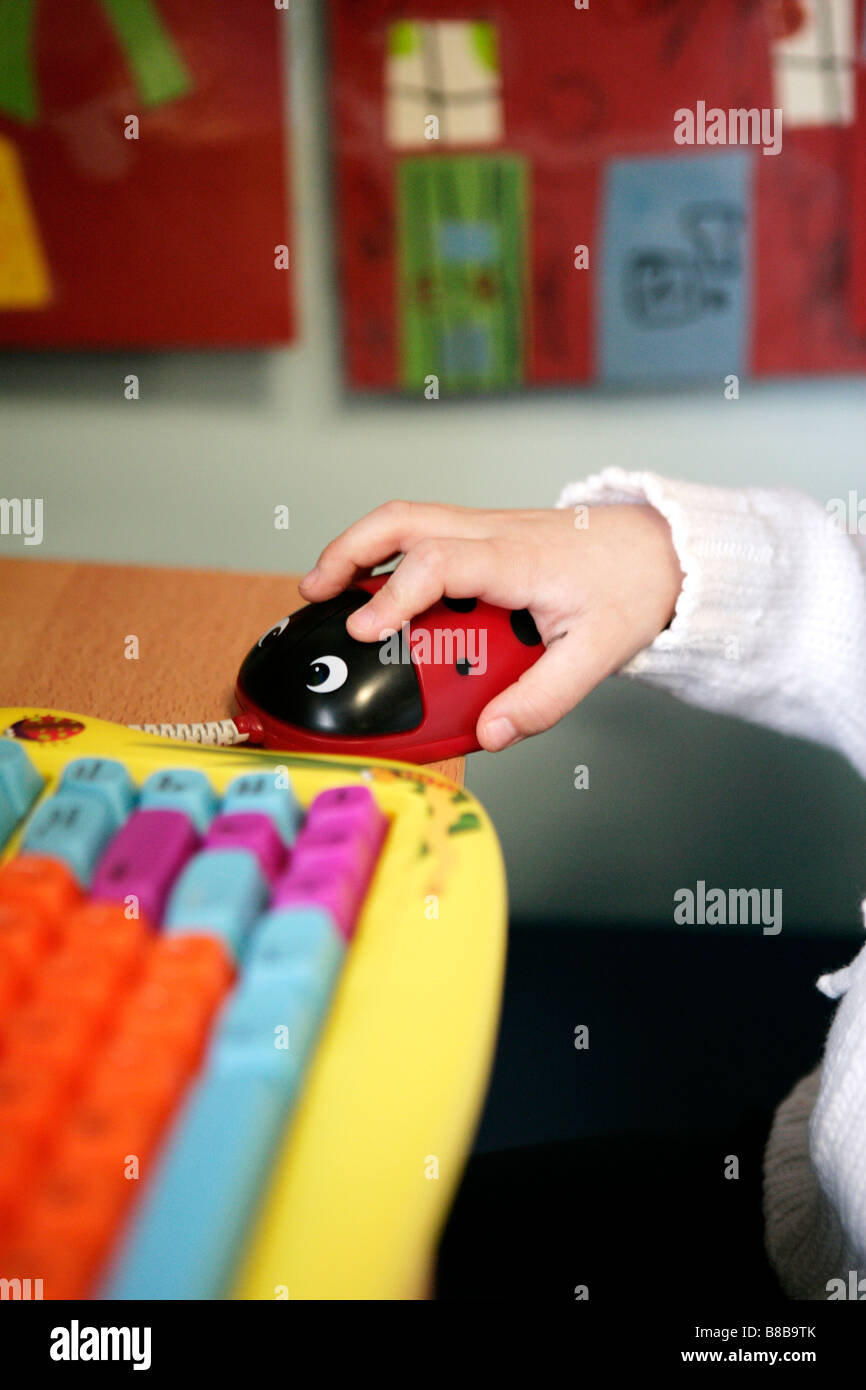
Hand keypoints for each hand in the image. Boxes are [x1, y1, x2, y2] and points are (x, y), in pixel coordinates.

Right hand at [299, 501, 683, 750]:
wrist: (661, 550)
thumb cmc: (630, 591)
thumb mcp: (598, 656)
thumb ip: (543, 699)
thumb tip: (493, 733)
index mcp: (517, 560)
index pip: (439, 562)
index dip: (395, 595)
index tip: (367, 631)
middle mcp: (493, 534)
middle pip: (402, 520)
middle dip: (348, 552)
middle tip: (315, 594)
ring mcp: (486, 528)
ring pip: (406, 519)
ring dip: (359, 548)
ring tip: (327, 591)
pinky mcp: (485, 536)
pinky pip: (424, 534)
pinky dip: (386, 556)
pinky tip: (377, 591)